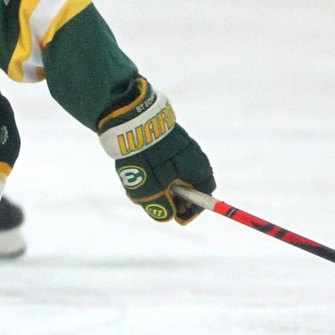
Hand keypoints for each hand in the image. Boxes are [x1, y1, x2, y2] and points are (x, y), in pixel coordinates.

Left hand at [100, 80, 215, 224]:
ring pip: (174, 172)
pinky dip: (154, 169)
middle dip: (173, 198)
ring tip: (139, 187)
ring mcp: (181, 144)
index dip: (192, 211)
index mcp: (197, 168)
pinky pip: (165, 159)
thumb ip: (160, 206)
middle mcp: (194, 155)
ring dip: (160, 184)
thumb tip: (167, 217)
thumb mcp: (150, 188)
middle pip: (189, 185)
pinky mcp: (166, 136)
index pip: (204, 195)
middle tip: (155, 202)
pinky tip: (136, 170)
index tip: (178, 218)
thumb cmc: (145, 155)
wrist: (130, 116)